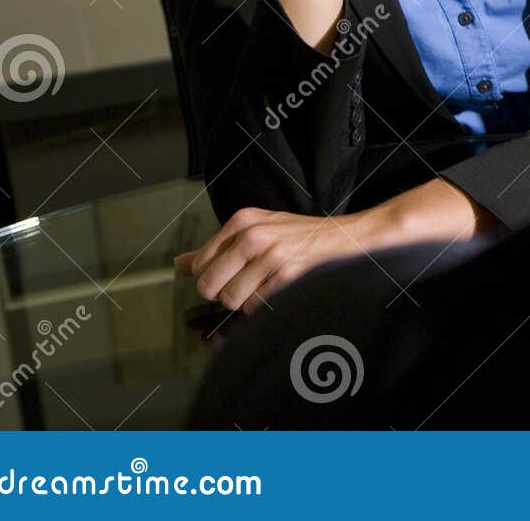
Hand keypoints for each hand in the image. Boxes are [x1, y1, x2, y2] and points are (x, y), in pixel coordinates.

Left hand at [175, 206, 384, 314]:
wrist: (349, 238)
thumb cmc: (303, 236)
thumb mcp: (259, 230)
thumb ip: (217, 248)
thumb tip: (179, 264)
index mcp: (243, 221)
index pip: (199, 266)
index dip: (215, 276)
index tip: (237, 272)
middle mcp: (253, 235)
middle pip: (210, 286)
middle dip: (226, 293)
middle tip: (250, 283)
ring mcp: (271, 256)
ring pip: (232, 300)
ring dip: (249, 300)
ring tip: (270, 283)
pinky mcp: (287, 276)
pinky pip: (255, 307)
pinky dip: (266, 305)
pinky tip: (283, 288)